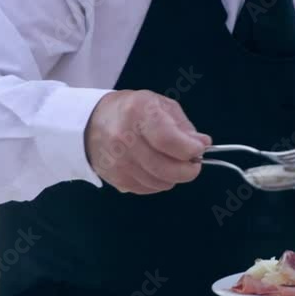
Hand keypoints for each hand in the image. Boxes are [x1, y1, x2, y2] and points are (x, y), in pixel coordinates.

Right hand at [85, 90, 211, 193]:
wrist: (92, 124)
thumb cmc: (133, 112)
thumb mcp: (160, 106)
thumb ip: (184, 127)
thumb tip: (203, 144)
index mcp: (138, 112)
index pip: (168, 140)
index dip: (189, 149)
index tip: (199, 150)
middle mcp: (124, 138)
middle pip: (165, 168)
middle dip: (187, 170)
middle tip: (193, 164)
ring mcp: (118, 162)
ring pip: (159, 183)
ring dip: (173, 177)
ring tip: (171, 163)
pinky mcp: (116, 179)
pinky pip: (148, 189)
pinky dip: (158, 182)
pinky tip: (155, 169)